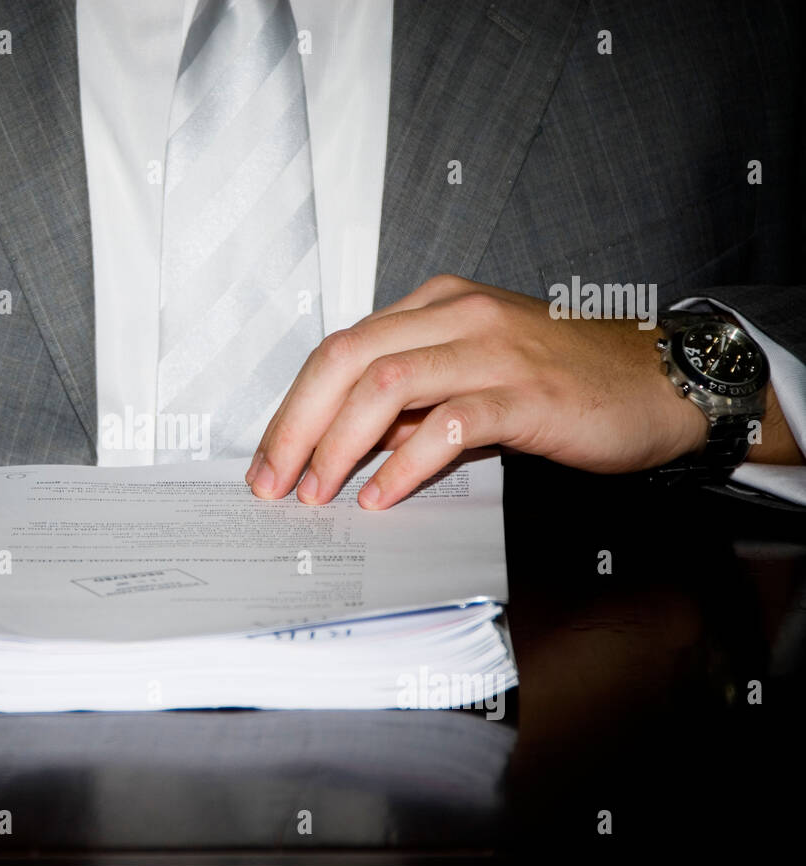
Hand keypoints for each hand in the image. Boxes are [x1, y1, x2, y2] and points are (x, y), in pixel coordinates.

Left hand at [246, 274, 731, 507]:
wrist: (660, 380)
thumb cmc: (564, 379)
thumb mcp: (473, 374)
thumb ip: (413, 400)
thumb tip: (347, 444)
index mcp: (436, 305)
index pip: (340, 349)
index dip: (293, 406)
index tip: (270, 458)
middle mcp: (457, 316)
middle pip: (346, 360)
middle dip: (296, 426)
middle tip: (274, 482)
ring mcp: (493, 351)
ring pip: (385, 386)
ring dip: (338, 446)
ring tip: (319, 492)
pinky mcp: (527, 394)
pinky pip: (449, 425)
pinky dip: (405, 465)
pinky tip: (384, 495)